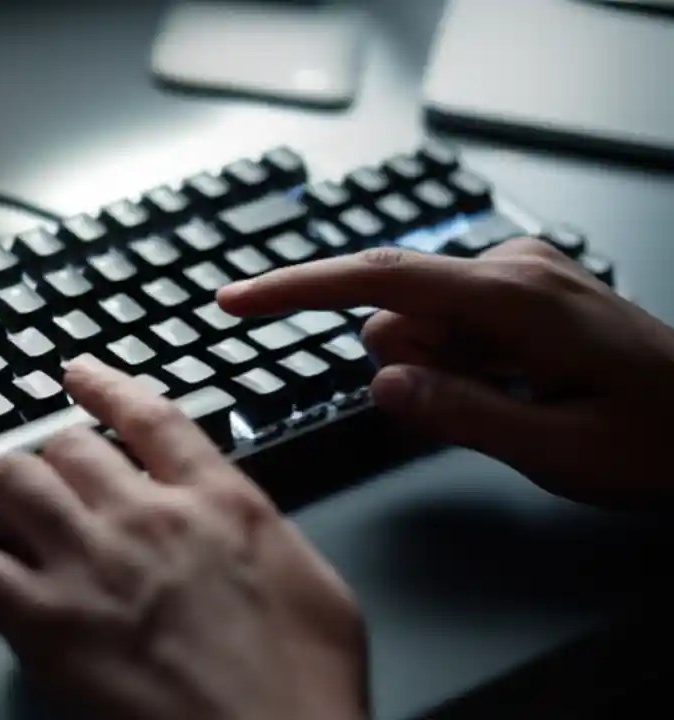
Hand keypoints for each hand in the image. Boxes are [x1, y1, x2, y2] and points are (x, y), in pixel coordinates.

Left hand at [0, 356, 367, 719]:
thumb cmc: (305, 688)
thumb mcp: (315, 584)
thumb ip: (262, 534)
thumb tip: (236, 523)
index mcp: (219, 502)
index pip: (148, 415)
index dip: (104, 387)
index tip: (79, 375)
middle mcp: (148, 517)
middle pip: (68, 444)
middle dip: (58, 464)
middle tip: (58, 491)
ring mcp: (91, 563)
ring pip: (12, 480)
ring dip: (10, 497)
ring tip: (17, 523)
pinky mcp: (47, 623)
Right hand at [218, 239, 673, 507]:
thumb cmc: (660, 438)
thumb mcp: (558, 450)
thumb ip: (462, 414)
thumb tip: (380, 380)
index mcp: (517, 299)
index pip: (382, 283)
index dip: (297, 291)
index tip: (234, 302)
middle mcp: (513, 269)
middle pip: (401, 312)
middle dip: (416, 367)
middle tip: (491, 410)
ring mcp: (519, 273)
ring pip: (427, 325)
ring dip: (447, 371)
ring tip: (521, 402)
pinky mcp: (521, 286)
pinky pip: (454, 324)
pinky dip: (466, 363)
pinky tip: (524, 386)